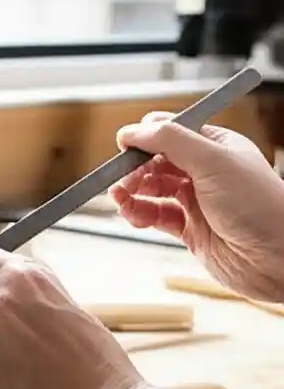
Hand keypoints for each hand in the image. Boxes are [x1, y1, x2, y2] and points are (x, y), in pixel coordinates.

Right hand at [111, 114, 283, 301]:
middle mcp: (206, 171)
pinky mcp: (189, 229)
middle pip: (156, 161)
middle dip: (134, 169)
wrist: (277, 258)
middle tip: (120, 180)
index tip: (123, 146)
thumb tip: (132, 130)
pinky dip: (139, 214)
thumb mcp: (212, 161)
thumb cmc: (258, 206)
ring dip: (132, 192)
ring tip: (120, 199)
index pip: (171, 132)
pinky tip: (133, 215)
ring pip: (152, 190)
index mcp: (216, 146)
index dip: (145, 138)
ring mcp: (197, 201)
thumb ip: (170, 140)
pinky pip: (155, 216)